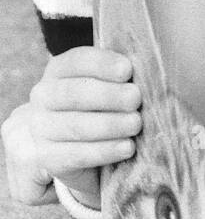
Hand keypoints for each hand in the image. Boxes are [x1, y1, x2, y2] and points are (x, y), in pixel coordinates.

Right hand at [1, 48, 140, 205]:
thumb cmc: (101, 107)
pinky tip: (127, 147)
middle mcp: (44, 96)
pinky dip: (105, 151)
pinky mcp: (48, 157)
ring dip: (110, 124)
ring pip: (75, 125)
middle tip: (135, 99)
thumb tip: (148, 73)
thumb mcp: (107, 87)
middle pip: (74, 93)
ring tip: (136, 124)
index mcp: (58, 72)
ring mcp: (42, 128)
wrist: (72, 146)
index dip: (101, 63)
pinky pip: (77, 154)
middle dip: (108, 95)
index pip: (76, 61)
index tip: (127, 69)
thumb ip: (121, 79)